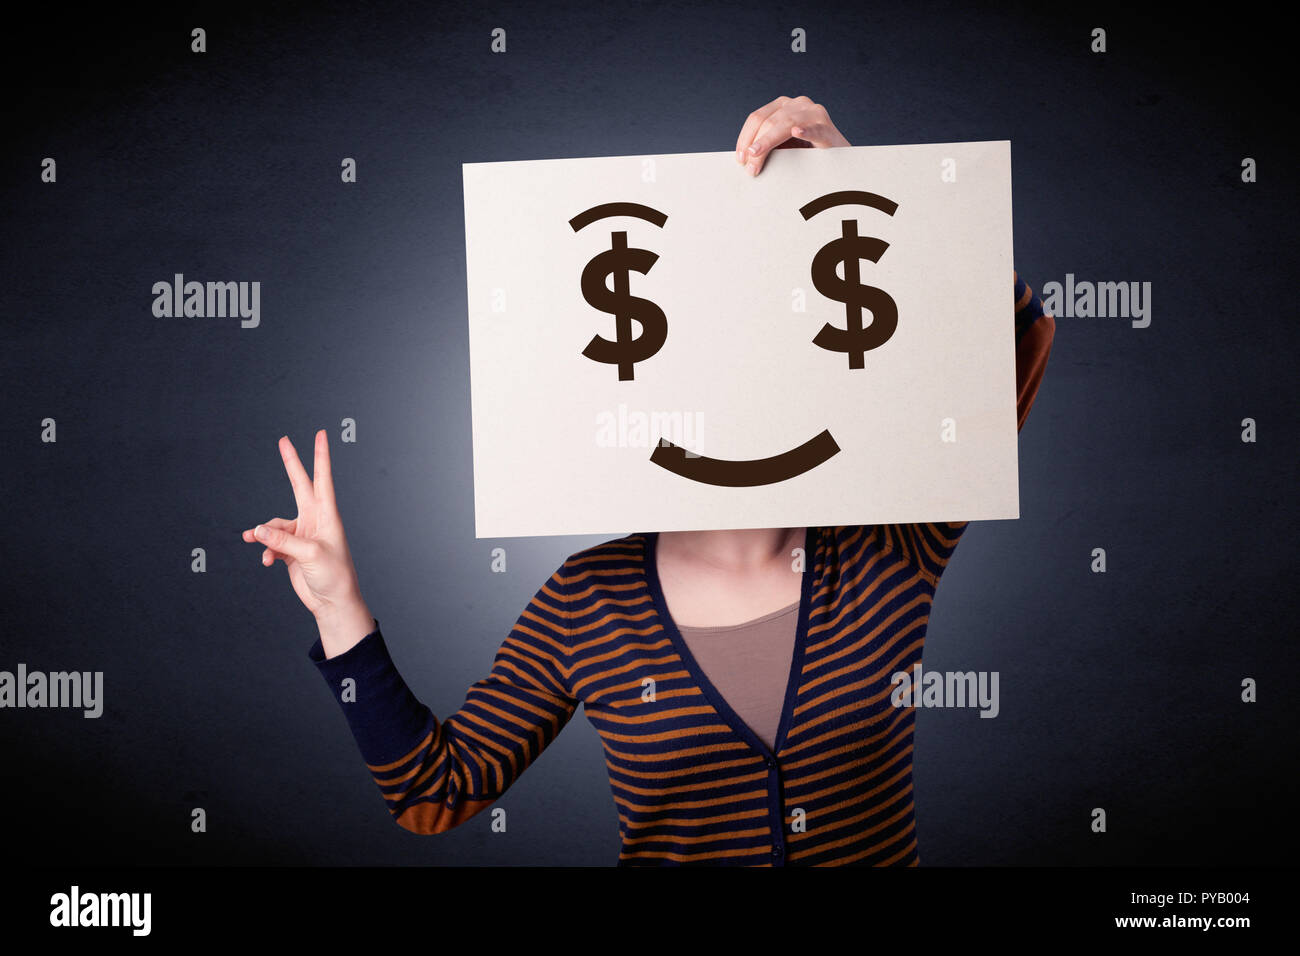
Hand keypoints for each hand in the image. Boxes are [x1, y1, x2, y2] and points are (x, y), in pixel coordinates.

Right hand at [241, 430, 373, 654]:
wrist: (332, 602)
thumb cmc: (333, 576)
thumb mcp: (309, 555)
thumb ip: (282, 540)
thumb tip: (256, 531)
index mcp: (327, 515)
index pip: (322, 479)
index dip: (320, 456)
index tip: (321, 434)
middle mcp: (314, 520)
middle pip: (299, 485)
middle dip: (291, 464)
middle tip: (283, 440)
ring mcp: (302, 534)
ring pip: (274, 524)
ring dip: (266, 535)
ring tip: (264, 548)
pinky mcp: (291, 550)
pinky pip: (271, 543)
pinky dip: (266, 551)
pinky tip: (267, 562)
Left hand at [735, 95, 851, 175]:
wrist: (838, 160)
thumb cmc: (807, 152)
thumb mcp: (783, 145)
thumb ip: (766, 144)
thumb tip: (743, 157)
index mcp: (784, 106)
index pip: (757, 117)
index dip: (745, 137)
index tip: (740, 158)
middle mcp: (798, 104)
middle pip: (769, 121)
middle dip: (755, 146)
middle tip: (749, 168)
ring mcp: (814, 113)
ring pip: (785, 124)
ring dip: (768, 143)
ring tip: (757, 159)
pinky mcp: (827, 128)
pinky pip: (815, 129)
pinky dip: (806, 130)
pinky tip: (797, 132)